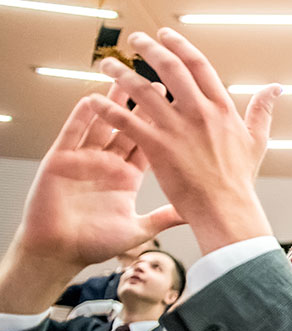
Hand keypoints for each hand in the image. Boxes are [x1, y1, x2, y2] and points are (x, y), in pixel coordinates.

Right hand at [3, 87, 184, 312]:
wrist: (59, 253)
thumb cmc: (94, 243)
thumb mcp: (139, 229)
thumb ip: (165, 217)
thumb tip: (193, 214)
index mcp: (127, 176)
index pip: (150, 141)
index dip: (163, 123)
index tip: (179, 103)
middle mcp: (107, 163)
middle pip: (128, 126)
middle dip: (142, 104)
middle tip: (158, 80)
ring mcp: (83, 159)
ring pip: (101, 123)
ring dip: (112, 101)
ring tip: (125, 77)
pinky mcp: (60, 162)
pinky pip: (72, 135)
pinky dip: (81, 118)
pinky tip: (90, 100)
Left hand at [87, 29, 280, 254]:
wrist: (226, 208)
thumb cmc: (240, 178)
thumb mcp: (257, 140)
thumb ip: (262, 110)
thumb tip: (276, 88)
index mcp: (222, 108)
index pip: (199, 65)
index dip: (180, 46)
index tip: (165, 34)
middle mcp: (199, 112)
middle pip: (170, 69)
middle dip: (149, 49)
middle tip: (135, 39)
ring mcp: (177, 129)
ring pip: (143, 90)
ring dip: (121, 73)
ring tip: (107, 64)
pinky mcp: (158, 147)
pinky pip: (127, 121)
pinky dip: (109, 109)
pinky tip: (94, 100)